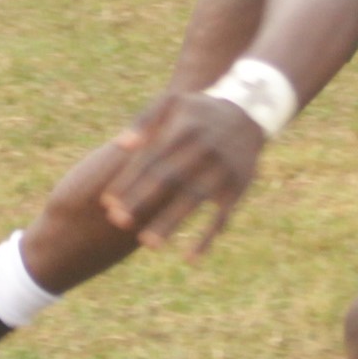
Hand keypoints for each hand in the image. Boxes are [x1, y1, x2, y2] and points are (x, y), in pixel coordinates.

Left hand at [100, 90, 265, 254]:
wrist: (249, 112)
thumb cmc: (199, 111)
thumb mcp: (173, 102)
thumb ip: (144, 119)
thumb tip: (120, 145)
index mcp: (185, 129)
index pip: (151, 159)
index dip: (129, 181)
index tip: (108, 203)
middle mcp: (205, 149)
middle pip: (170, 178)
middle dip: (142, 201)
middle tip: (118, 223)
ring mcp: (224, 169)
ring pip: (194, 199)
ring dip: (171, 221)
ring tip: (148, 244)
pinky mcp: (240, 186)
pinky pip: (223, 215)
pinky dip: (208, 237)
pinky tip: (189, 257)